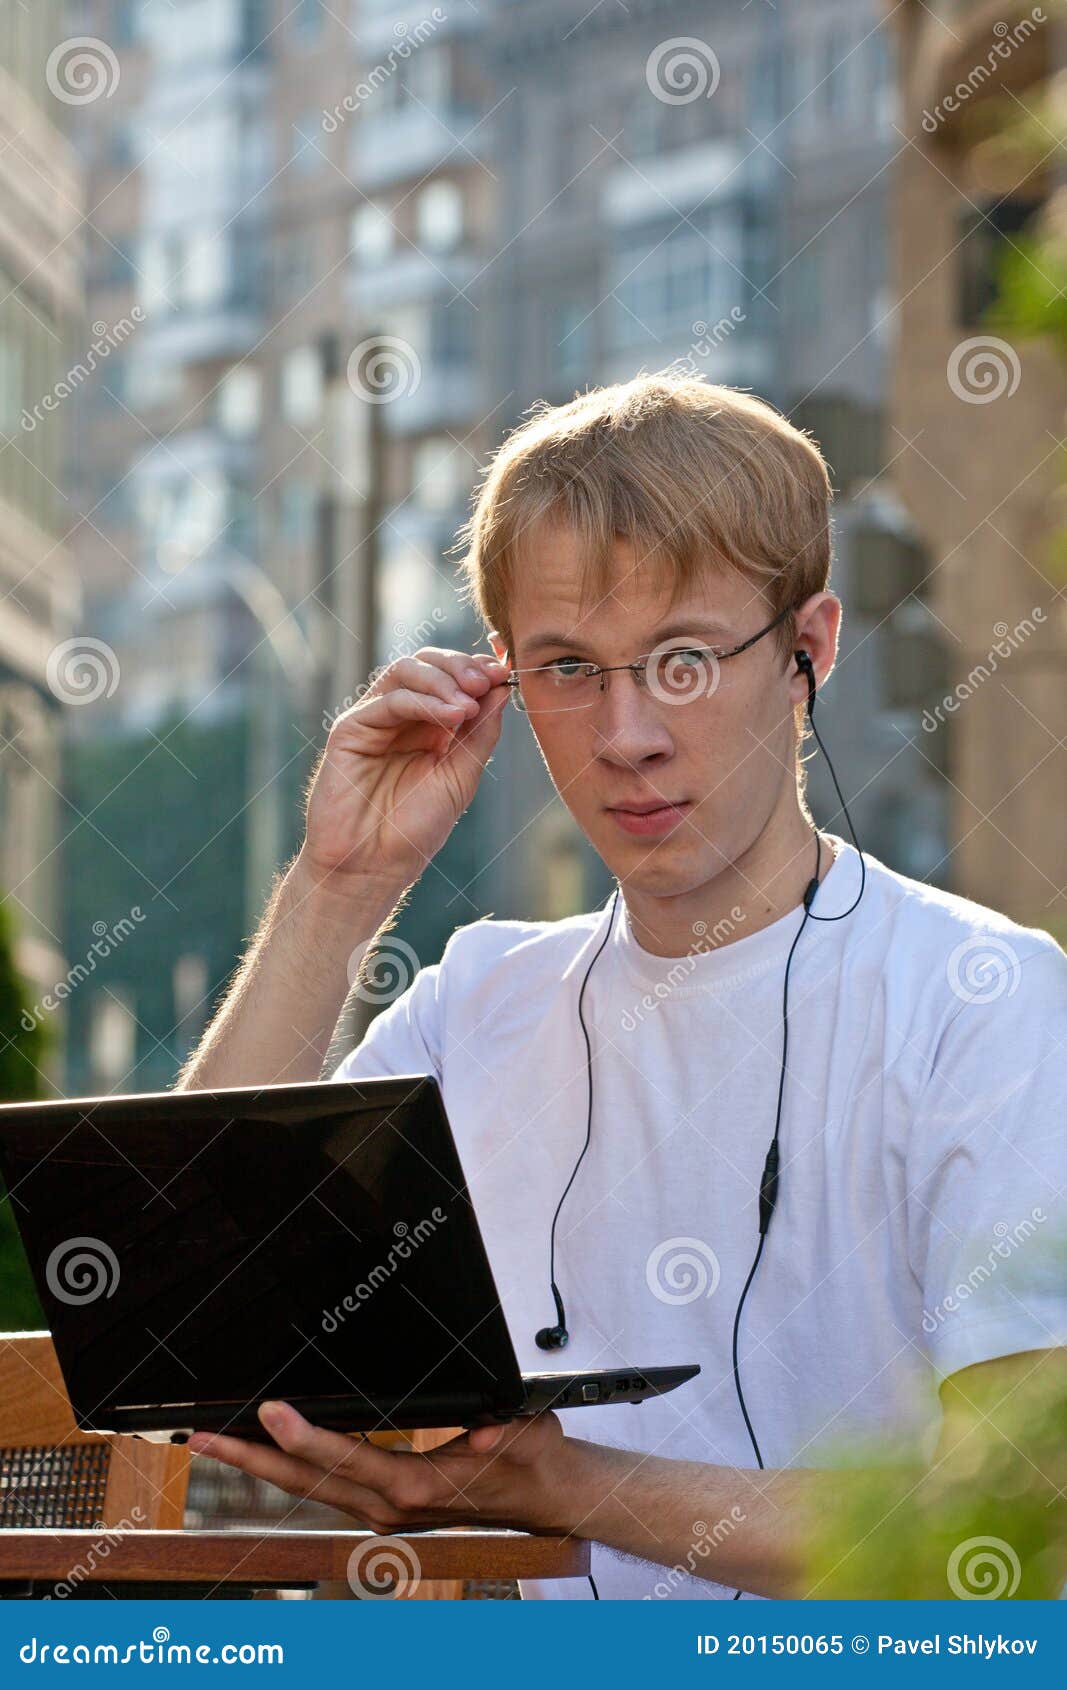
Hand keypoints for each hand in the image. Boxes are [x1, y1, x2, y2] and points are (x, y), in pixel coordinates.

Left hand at [188, 1401, 576, 1534]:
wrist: (548, 1497)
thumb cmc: (534, 1461)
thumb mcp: (531, 1434)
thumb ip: (508, 1431)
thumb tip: (485, 1431)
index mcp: (419, 1488)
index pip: (352, 1460)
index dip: (309, 1439)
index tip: (272, 1413)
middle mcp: (390, 1504)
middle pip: (307, 1483)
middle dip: (251, 1459)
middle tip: (201, 1434)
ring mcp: (381, 1507)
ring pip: (307, 1487)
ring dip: (259, 1465)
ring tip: (214, 1438)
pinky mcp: (381, 1502)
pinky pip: (323, 1485)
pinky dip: (287, 1468)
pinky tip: (264, 1450)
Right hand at [301, 648, 510, 889]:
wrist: (372, 866)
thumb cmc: (414, 830)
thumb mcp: (461, 777)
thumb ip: (481, 733)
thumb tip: (502, 688)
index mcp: (430, 726)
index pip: (452, 678)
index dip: (479, 668)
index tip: (506, 671)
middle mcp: (402, 717)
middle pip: (429, 664)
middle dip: (462, 666)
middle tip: (486, 682)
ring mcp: (375, 720)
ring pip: (407, 671)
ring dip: (444, 679)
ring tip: (468, 704)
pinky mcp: (351, 729)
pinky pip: (390, 699)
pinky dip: (425, 700)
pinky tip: (452, 715)